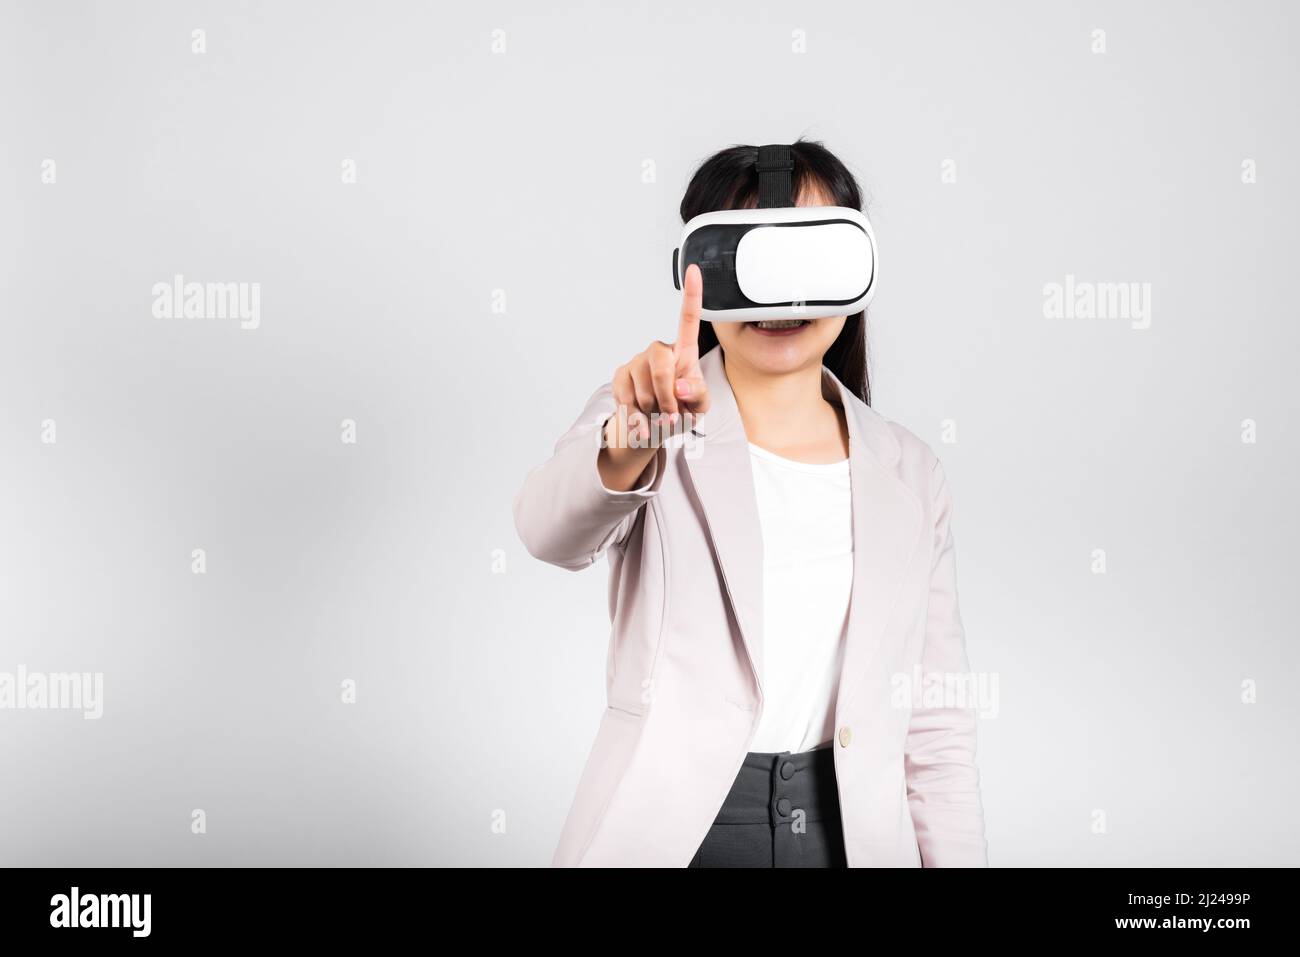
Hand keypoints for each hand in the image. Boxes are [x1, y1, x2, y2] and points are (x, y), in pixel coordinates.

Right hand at [598, 265, 710, 488]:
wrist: (652, 430)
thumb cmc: (680, 411)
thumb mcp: (698, 407)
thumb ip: (697, 396)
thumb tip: (680, 386)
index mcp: (683, 353)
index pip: (688, 320)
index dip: (692, 295)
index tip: (694, 270)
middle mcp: (659, 351)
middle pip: (661, 366)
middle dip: (667, 396)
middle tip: (671, 415)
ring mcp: (637, 361)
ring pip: (644, 388)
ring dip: (654, 410)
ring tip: (658, 415)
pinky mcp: (620, 375)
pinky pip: (627, 397)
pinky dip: (637, 415)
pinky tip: (643, 416)